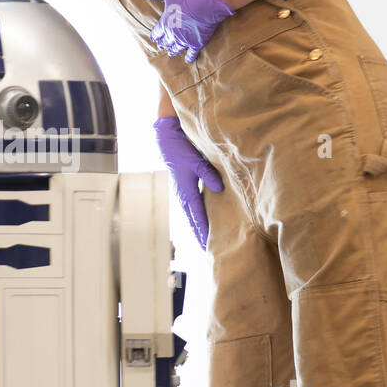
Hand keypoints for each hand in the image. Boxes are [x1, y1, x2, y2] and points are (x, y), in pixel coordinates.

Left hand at [137, 0, 234, 61]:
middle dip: (163, 43)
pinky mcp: (197, 43)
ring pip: (176, 49)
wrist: (206, 4)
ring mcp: (185, 40)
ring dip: (172, 51)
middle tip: (161, 45)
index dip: (155, 35)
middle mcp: (173, 34)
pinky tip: (188, 60)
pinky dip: (189, 57)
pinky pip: (192, 53)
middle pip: (165, 42)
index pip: (156, 33)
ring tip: (170, 52)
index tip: (153, 38)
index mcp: (165, 23)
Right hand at [153, 114, 222, 249]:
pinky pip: (190, 206)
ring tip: (203, 239)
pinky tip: (200, 219)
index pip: (197, 214)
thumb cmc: (180, 147)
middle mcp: (182, 193)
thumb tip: (220, 188)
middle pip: (192, 219)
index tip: (208, 243)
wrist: (166, 137)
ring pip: (190, 213)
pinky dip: (195, 216)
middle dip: (199, 233)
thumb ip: (208, 174)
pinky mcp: (182, 186)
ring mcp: (181, 190)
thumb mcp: (196, 160)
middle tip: (207, 249)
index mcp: (185, 190)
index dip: (203, 229)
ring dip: (196, 226)